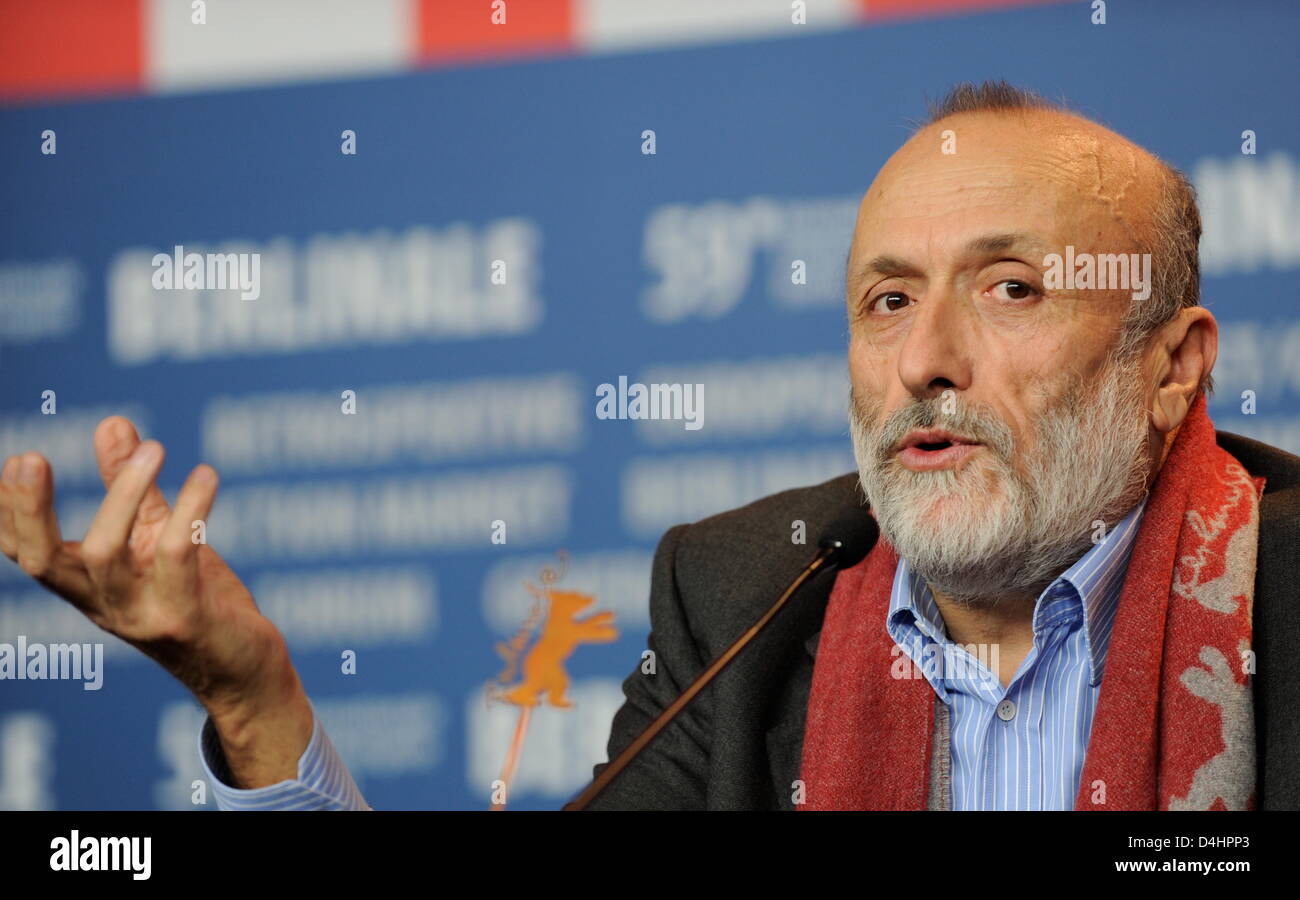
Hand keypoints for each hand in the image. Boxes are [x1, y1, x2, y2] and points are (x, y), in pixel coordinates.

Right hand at [0, 416, 301, 735]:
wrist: (243, 670)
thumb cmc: (195, 598)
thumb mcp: (156, 537)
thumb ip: (132, 486)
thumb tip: (113, 423)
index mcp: (85, 585)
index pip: (25, 551)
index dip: (6, 513)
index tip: (9, 463)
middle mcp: (102, 603)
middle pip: (41, 560)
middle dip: (28, 510)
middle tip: (29, 457)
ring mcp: (140, 614)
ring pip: (105, 554)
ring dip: (125, 495)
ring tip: (155, 449)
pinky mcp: (184, 619)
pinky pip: (176, 558)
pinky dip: (190, 511)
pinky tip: (206, 476)